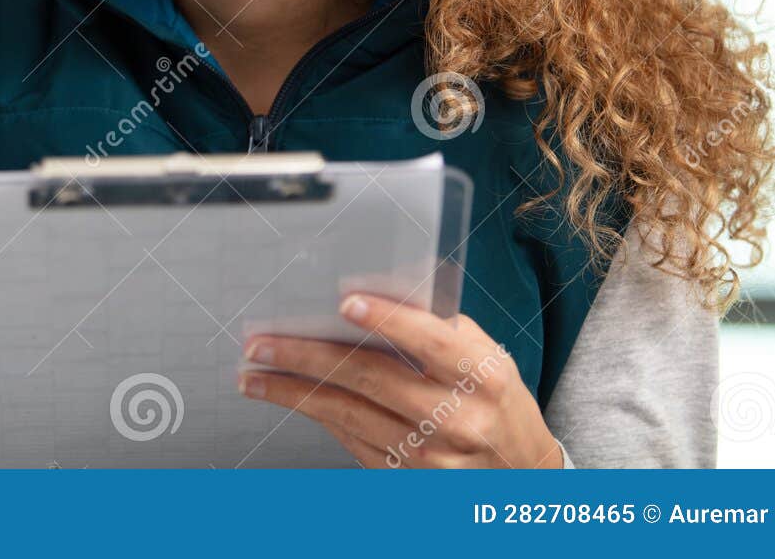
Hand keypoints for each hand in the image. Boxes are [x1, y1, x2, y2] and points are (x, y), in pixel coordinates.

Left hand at [236, 293, 563, 468]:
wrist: (521, 474)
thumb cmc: (493, 399)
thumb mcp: (484, 356)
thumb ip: (436, 326)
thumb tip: (372, 294)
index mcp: (483, 376)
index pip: (431, 341)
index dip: (388, 320)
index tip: (345, 302)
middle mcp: (459, 418)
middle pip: (370, 379)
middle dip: (306, 358)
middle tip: (260, 343)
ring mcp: (433, 457)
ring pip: (348, 415)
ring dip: (292, 392)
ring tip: (253, 373)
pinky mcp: (410, 480)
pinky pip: (351, 440)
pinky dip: (316, 415)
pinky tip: (287, 397)